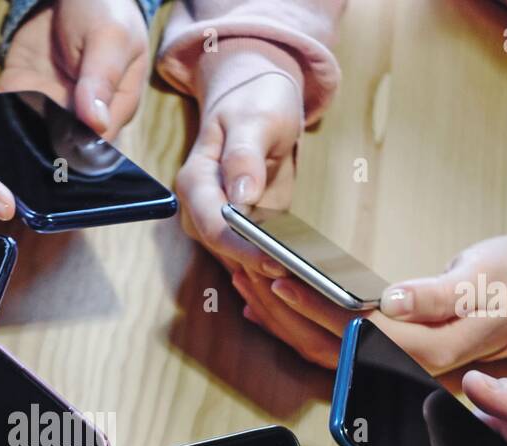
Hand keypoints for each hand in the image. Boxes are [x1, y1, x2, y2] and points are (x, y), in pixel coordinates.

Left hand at [0, 0, 149, 138]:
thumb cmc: (103, 11)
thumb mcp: (109, 39)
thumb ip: (103, 79)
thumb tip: (97, 124)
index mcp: (114, 109)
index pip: (96, 145)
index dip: (75, 149)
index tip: (54, 143)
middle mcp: (81, 117)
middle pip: (59, 147)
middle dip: (39, 148)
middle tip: (22, 144)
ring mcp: (49, 106)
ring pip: (29, 135)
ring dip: (12, 137)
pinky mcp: (21, 92)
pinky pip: (5, 111)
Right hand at [179, 74, 302, 275]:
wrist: (256, 101)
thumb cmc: (254, 101)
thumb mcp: (255, 118)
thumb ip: (244, 154)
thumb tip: (241, 195)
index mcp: (195, 182)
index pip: (213, 226)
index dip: (243, 248)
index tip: (277, 260)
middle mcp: (200, 210)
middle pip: (226, 252)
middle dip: (262, 269)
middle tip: (305, 280)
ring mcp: (218, 224)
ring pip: (240, 263)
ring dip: (272, 273)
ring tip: (312, 282)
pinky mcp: (241, 231)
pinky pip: (257, 257)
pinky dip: (279, 265)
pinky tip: (309, 271)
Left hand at [231, 235, 506, 371]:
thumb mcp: (485, 277)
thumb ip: (439, 293)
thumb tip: (395, 300)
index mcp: (427, 350)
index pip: (356, 331)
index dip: (314, 307)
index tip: (279, 279)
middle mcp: (401, 365)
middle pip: (326, 345)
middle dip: (281, 312)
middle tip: (246, 271)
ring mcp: (386, 362)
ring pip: (319, 348)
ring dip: (279, 318)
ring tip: (246, 280)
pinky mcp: (378, 351)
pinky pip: (325, 343)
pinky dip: (292, 323)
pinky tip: (266, 301)